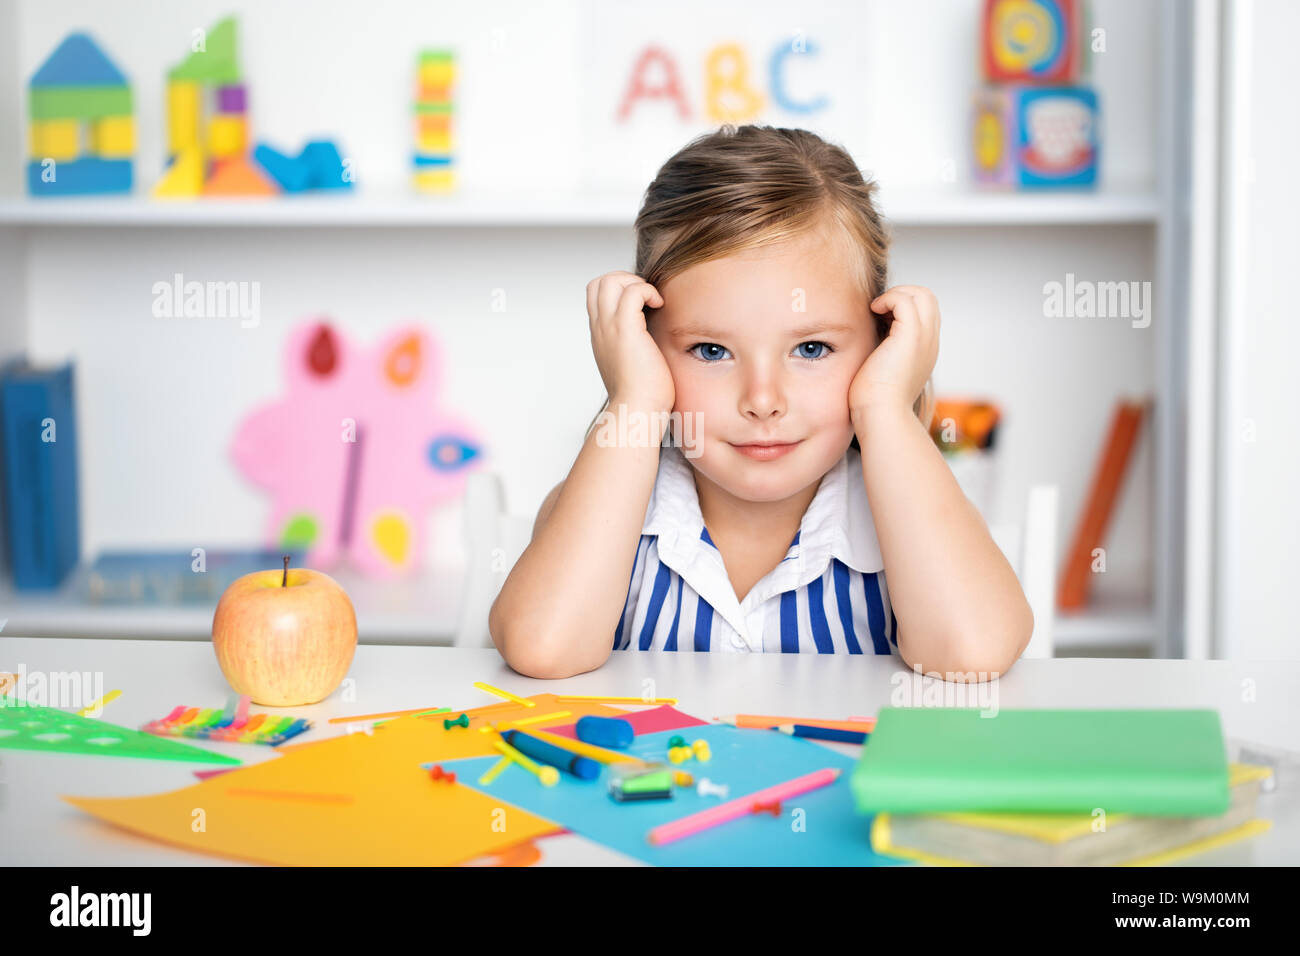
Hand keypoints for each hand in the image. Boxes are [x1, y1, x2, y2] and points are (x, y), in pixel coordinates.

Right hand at [586, 271, 673, 412]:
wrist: (636, 410)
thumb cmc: (640, 395)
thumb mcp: (630, 365)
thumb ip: (632, 347)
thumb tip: (649, 340)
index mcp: (600, 336)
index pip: (596, 295)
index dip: (617, 288)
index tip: (639, 302)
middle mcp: (600, 329)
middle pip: (599, 282)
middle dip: (625, 279)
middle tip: (646, 298)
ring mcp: (610, 327)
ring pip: (611, 280)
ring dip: (636, 282)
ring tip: (652, 301)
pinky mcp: (626, 329)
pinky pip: (633, 291)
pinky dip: (648, 291)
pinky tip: (659, 306)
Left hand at [849, 285, 939, 415]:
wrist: (882, 415)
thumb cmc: (875, 401)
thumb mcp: (883, 370)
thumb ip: (884, 352)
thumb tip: (870, 340)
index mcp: (924, 350)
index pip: (924, 312)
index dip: (903, 306)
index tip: (880, 318)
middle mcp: (929, 342)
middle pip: (927, 298)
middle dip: (901, 295)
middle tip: (879, 311)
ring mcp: (923, 338)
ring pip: (921, 294)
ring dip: (895, 295)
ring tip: (876, 310)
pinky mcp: (911, 336)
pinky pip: (905, 300)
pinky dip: (887, 299)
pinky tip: (873, 312)